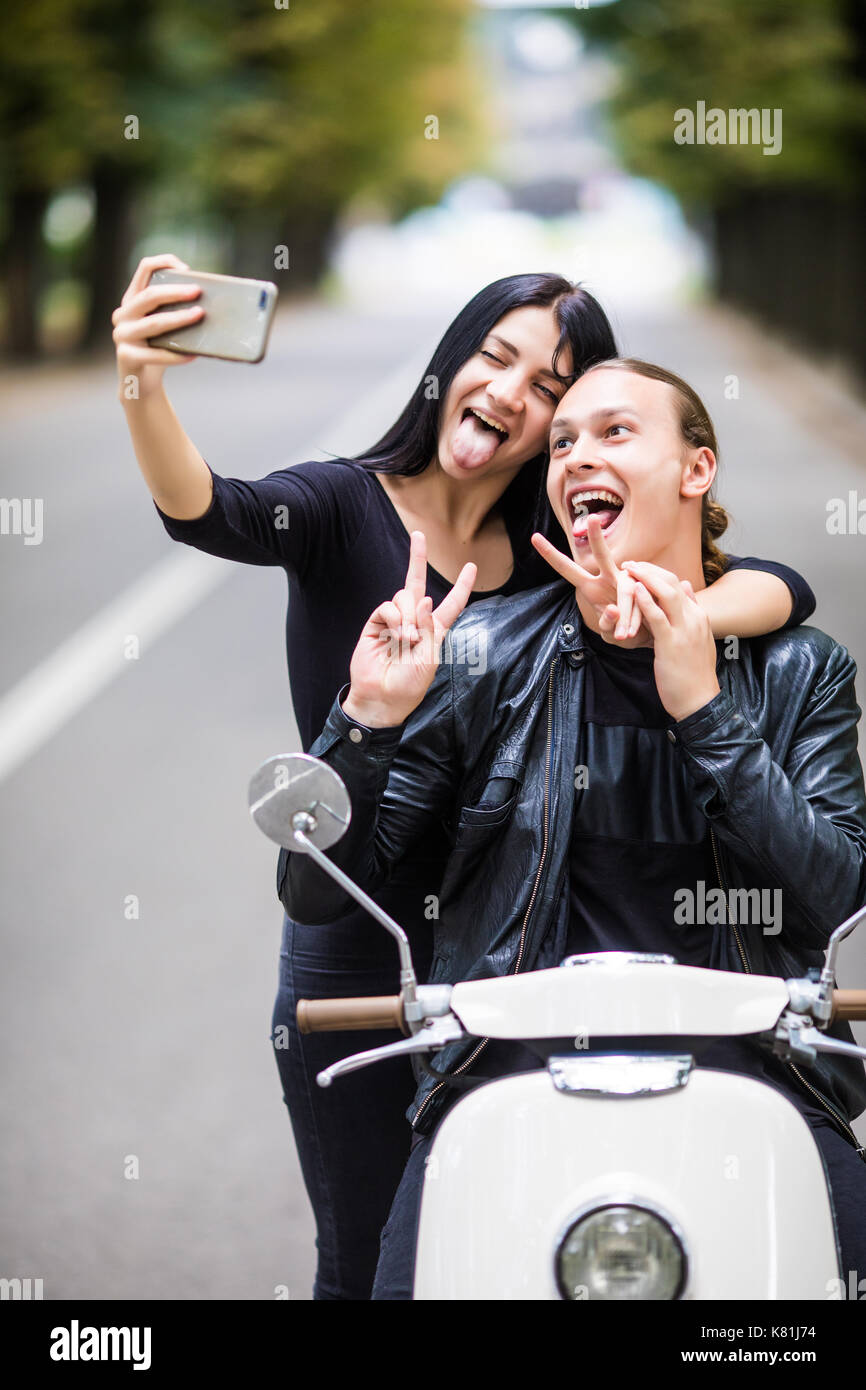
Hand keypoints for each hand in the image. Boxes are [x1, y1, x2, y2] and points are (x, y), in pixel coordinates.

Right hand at [112, 254, 202, 398]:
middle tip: (198, 292)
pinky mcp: (126, 356)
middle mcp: (122, 314)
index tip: (186, 268)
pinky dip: (176, 355)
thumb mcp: (162, 326)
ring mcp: (122, 335)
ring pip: (154, 323)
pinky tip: (193, 355)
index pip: (144, 269)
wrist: (140, 384)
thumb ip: (173, 311)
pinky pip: (155, 355)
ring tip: (199, 315)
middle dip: (175, 292)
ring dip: (179, 319)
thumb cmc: (157, 350)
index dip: (164, 262)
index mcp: (132, 300)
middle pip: (150, 296)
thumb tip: (208, 302)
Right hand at [342, 531, 476, 726]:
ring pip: (404, 596)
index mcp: (434, 631)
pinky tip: (397, 635)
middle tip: (419, 535)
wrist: (381, 697)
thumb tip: (425, 598)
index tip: (471, 567)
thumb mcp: (430, 658)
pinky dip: (396, 617)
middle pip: (417, 583)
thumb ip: (431, 628)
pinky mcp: (376, 623)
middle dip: (417, 558)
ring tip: (408, 639)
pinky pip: (388, 606)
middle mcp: (415, 621)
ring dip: (409, 615)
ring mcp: (394, 621)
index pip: (451, 604)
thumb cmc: (409, 685)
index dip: (461, 586)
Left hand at [531, 516, 651, 647]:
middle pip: (602, 555)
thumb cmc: (621, 630)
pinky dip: (634, 621)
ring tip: (623, 636)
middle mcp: (608, 578)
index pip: (567, 569)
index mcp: (590, 587)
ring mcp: (627, 581)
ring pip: (626, 589)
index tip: (534, 537)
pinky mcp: (645, 588)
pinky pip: (640, 600)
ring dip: (625, 616)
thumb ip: (607, 624)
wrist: (649, 633)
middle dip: (597, 537)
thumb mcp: (609, 633)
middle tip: (593, 517)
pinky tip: (630, 632)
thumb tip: (613, 610)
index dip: (551, 554)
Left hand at [624, 562, 720, 720]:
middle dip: (650, 570)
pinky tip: (634, 590)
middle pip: (673, 583)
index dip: (658, 573)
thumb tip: (685, 586)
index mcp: (699, 617)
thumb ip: (691, 612)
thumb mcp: (697, 639)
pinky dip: (646, 601)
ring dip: (646, 578)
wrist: (699, 700)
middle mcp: (694, 619)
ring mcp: (685, 630)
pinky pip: (658, 617)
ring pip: (667, 594)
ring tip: (629, 570)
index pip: (679, 585)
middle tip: (631, 563)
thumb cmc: (694, 674)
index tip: (641, 568)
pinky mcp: (671, 644)